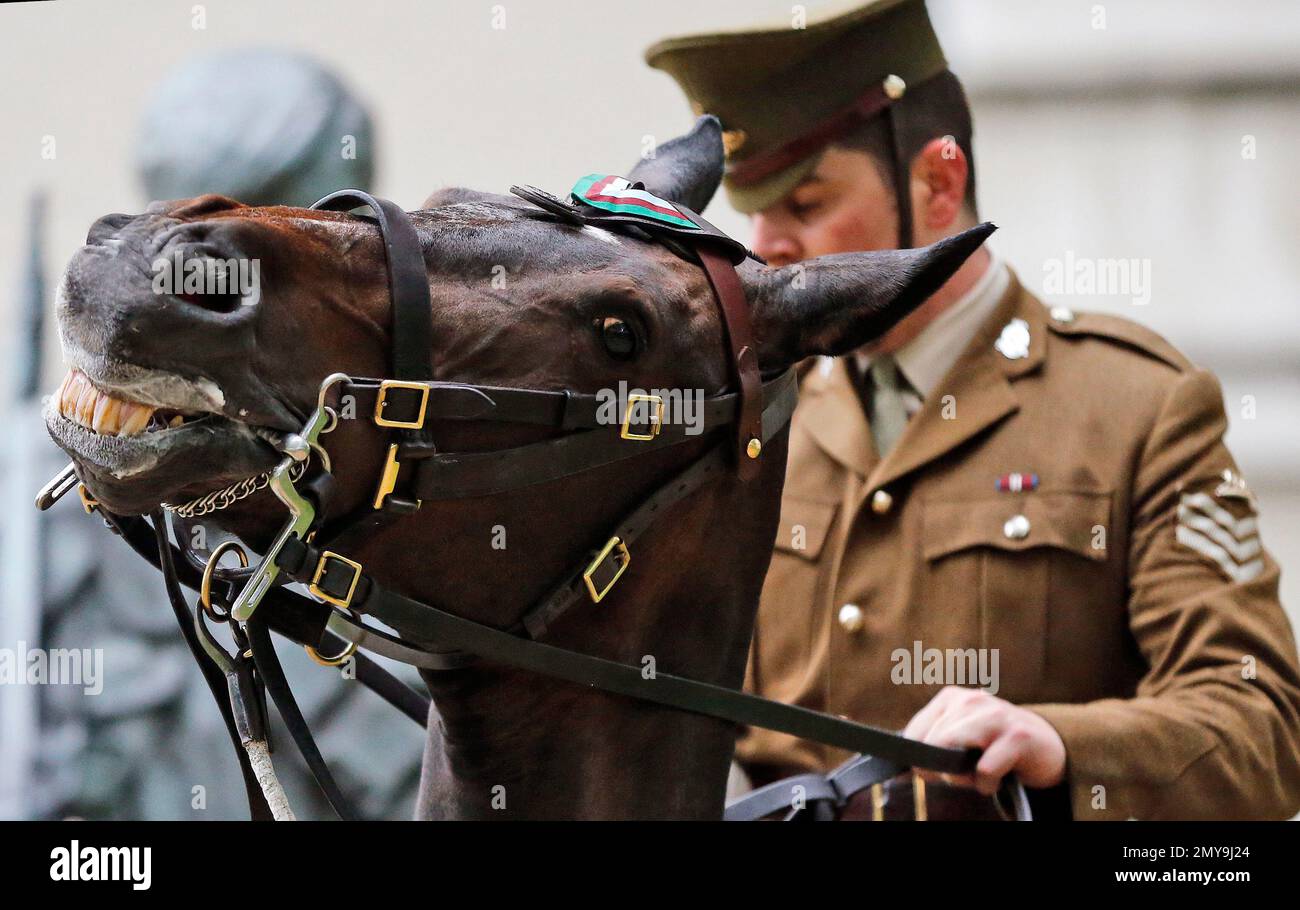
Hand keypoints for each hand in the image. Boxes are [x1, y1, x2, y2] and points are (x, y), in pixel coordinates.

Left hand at [902, 686, 1066, 793]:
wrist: (1045, 744)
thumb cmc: (993, 746)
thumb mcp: (960, 740)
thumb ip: (932, 748)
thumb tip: (903, 769)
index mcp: (952, 698)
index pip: (915, 731)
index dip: (916, 758)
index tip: (927, 771)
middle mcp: (972, 700)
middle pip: (933, 742)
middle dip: (939, 769)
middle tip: (958, 777)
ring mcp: (996, 715)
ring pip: (953, 747)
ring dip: (961, 775)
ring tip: (977, 776)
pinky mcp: (1018, 736)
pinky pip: (985, 768)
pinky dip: (987, 783)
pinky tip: (1000, 777)